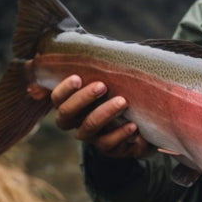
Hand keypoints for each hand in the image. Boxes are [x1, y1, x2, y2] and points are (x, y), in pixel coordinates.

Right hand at [26, 67, 150, 158]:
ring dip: (104, 113)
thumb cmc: (120, 95)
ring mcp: (92, 137)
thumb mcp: (107, 81)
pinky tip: (133, 125)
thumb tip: (72, 52)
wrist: (144, 124)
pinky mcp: (109, 149)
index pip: (57, 99)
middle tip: (102, 86)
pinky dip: (120, 134)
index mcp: (72, 105)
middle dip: (83, 99)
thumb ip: (93, 69)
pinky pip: (109, 144)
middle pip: (67, 114)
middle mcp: (77, 122)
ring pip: (89, 128)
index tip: (78, 78)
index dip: (64, 90)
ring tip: (122, 101)